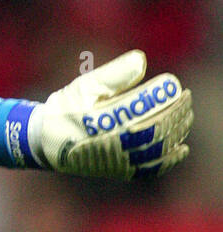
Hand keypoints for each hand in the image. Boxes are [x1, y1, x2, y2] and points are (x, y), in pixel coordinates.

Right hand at [27, 50, 192, 178]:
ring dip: (177, 130)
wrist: (45, 143)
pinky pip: (152, 169)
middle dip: (175, 110)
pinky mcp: (121, 171)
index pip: (142, 107)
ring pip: (159, 147)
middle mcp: (112, 142)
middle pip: (156, 126)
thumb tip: (141, 60)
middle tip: (185, 96)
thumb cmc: (65, 109)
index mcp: (101, 119)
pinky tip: (181, 147)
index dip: (162, 95)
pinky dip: (170, 159)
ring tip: (186, 114)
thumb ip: (114, 74)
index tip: (173, 83)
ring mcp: (118, 160)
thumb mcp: (84, 86)